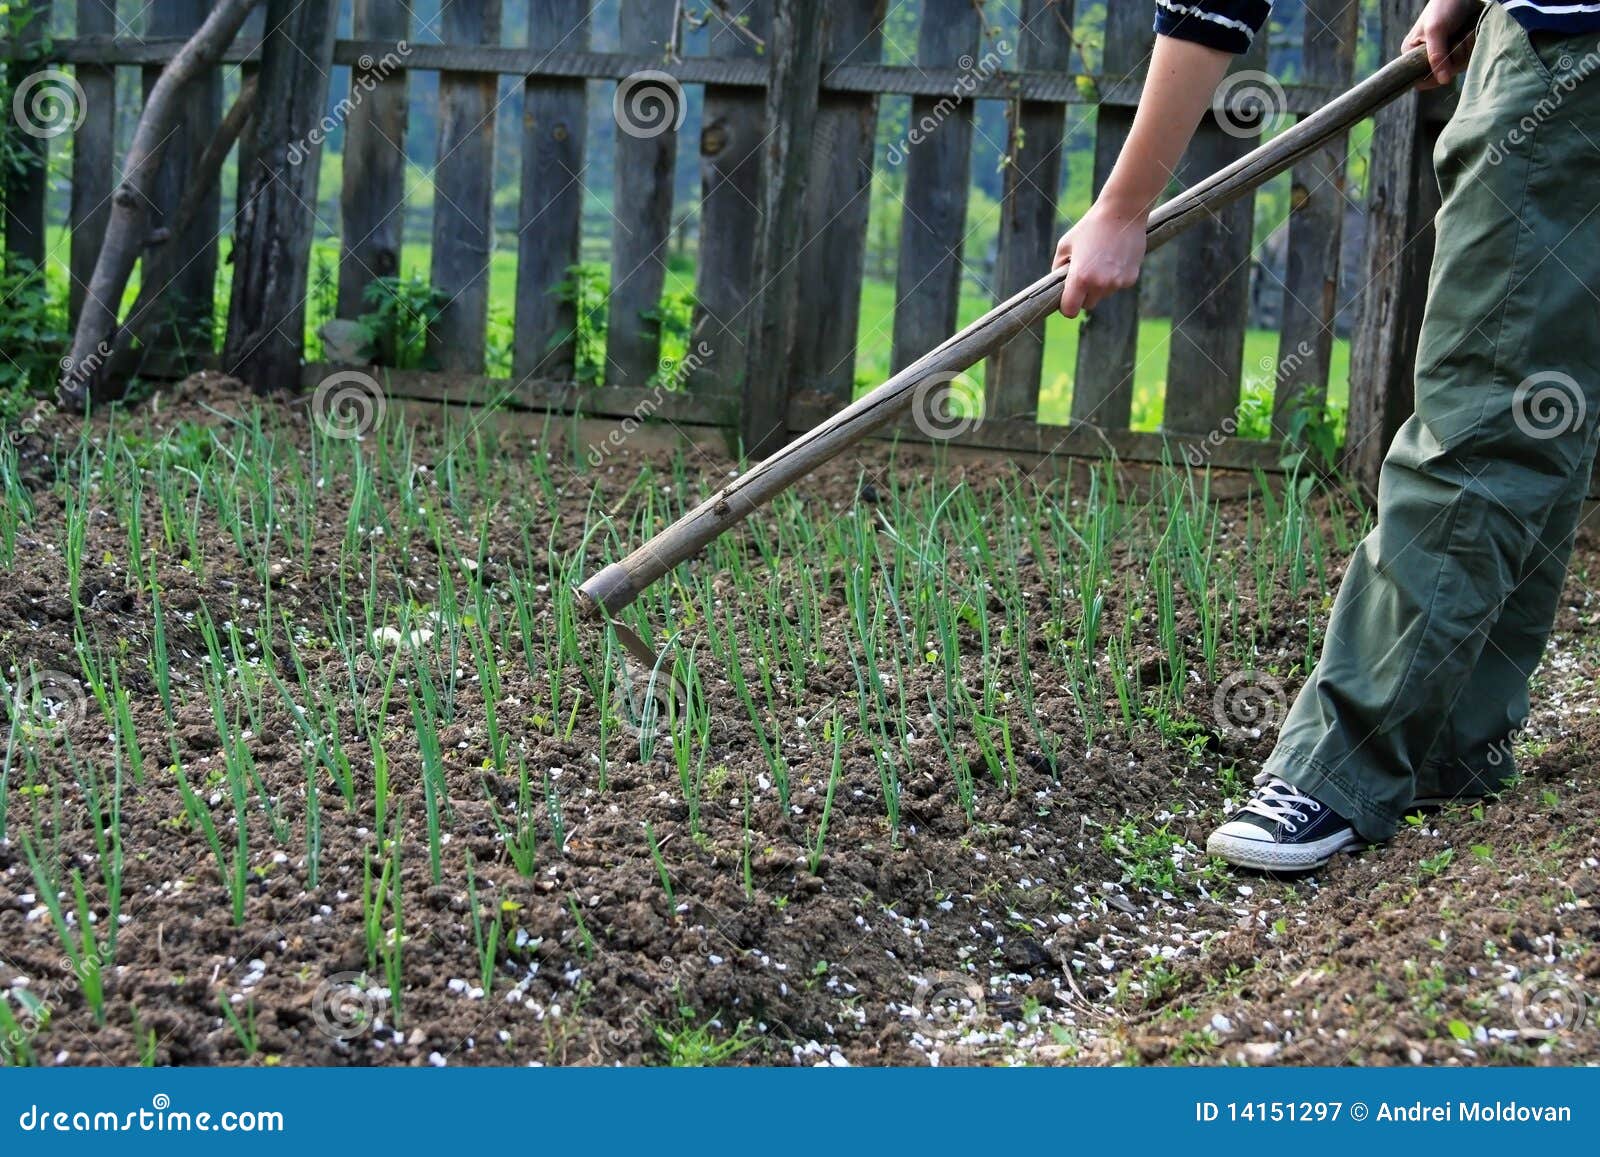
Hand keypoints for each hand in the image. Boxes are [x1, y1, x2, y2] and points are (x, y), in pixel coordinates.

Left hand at [1054, 199, 1147, 318]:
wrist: (1123, 212)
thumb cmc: (1090, 226)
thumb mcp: (1065, 245)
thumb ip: (1058, 268)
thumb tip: (1059, 287)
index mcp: (1080, 277)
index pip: (1070, 310)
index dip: (1066, 307)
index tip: (1067, 299)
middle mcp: (1100, 284)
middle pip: (1088, 304)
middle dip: (1084, 295)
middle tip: (1084, 274)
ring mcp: (1117, 283)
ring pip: (1104, 294)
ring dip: (1100, 285)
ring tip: (1101, 259)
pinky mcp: (1131, 279)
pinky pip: (1117, 285)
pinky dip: (1115, 277)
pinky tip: (1115, 258)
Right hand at [1404, 0, 1479, 88]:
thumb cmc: (1444, 6)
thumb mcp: (1436, 31)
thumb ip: (1436, 57)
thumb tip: (1443, 81)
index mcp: (1411, 53)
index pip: (1419, 80)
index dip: (1433, 77)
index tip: (1445, 63)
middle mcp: (1426, 56)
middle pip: (1441, 75)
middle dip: (1453, 58)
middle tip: (1456, 37)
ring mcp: (1443, 53)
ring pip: (1456, 67)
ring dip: (1464, 50)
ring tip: (1464, 32)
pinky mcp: (1458, 49)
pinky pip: (1465, 60)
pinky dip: (1471, 48)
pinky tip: (1470, 33)